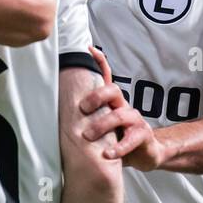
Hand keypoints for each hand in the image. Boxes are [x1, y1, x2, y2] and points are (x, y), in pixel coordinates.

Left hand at [79, 46, 162, 168]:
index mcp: (113, 102)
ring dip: (102, 125)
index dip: (100, 62)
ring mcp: (135, 120)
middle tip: (82, 109)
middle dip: (96, 97)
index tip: (89, 49)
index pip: (107, 77)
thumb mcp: (101, 127)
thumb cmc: (118, 138)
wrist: (147, 154)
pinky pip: (131, 138)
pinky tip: (108, 154)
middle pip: (113, 90)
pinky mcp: (143, 135)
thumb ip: (85, 122)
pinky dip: (118, 147)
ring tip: (88, 136)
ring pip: (121, 114)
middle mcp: (124, 106)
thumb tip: (54, 120)